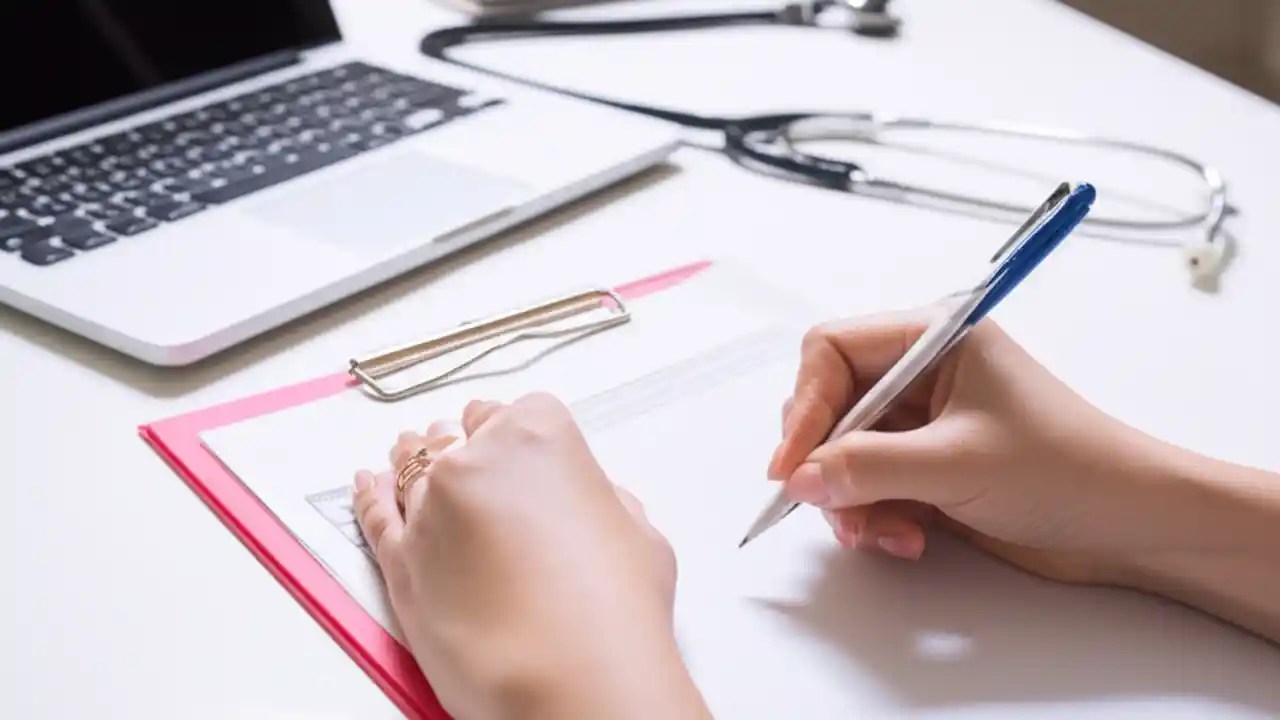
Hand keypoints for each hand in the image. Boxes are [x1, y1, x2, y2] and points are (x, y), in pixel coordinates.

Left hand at [354, 393, 709, 719]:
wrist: (571, 678)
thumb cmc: (612, 611)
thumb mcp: (638, 534)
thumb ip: (601, 500)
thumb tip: (583, 501)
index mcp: (538, 437)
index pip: (516, 413)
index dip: (515, 434)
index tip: (514, 450)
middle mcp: (475, 461)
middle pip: (458, 435)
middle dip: (464, 447)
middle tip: (473, 468)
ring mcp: (429, 508)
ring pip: (411, 467)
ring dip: (413, 463)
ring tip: (410, 457)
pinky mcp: (399, 559)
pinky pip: (374, 514)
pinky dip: (368, 496)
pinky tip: (369, 483)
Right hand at [769, 310, 1186, 584]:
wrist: (1128, 526)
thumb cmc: (1064, 469)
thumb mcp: (956, 463)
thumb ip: (869, 467)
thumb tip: (798, 477)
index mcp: (934, 338)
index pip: (832, 350)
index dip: (805, 405)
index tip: (792, 463)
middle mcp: (921, 373)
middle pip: (829, 405)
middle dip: (826, 461)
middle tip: (832, 506)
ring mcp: (922, 423)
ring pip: (843, 454)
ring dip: (851, 500)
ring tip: (881, 533)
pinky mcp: (926, 468)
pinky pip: (868, 486)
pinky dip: (875, 516)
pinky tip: (908, 538)